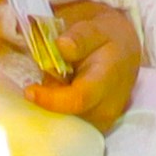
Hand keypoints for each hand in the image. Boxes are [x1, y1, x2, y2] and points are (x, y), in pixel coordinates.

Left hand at [20, 0, 143, 128]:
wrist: (126, 53)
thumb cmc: (108, 38)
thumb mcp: (97, 27)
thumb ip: (80, 37)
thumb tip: (61, 46)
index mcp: (108, 80)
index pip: (78, 99)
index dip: (51, 99)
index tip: (29, 90)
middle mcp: (108, 108)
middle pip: (67, 117)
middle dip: (47, 103)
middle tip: (41, 81)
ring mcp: (102, 122)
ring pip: (66, 125)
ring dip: (51, 109)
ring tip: (54, 84)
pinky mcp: (95, 128)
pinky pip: (70, 128)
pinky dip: (56, 114)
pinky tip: (56, 95)